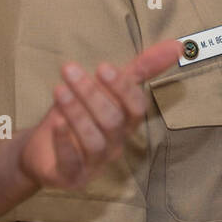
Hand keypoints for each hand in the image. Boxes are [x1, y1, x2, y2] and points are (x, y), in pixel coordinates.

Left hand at [18, 39, 183, 189]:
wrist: (43, 154)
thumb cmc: (80, 116)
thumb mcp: (107, 88)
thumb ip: (142, 69)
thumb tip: (178, 45)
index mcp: (127, 123)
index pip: (135, 108)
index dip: (122, 89)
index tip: (103, 67)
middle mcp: (116, 144)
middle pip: (113, 121)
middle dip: (91, 94)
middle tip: (69, 69)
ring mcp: (94, 163)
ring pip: (94, 140)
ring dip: (76, 113)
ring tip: (59, 90)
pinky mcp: (71, 176)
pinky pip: (72, 163)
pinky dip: (65, 142)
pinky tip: (56, 123)